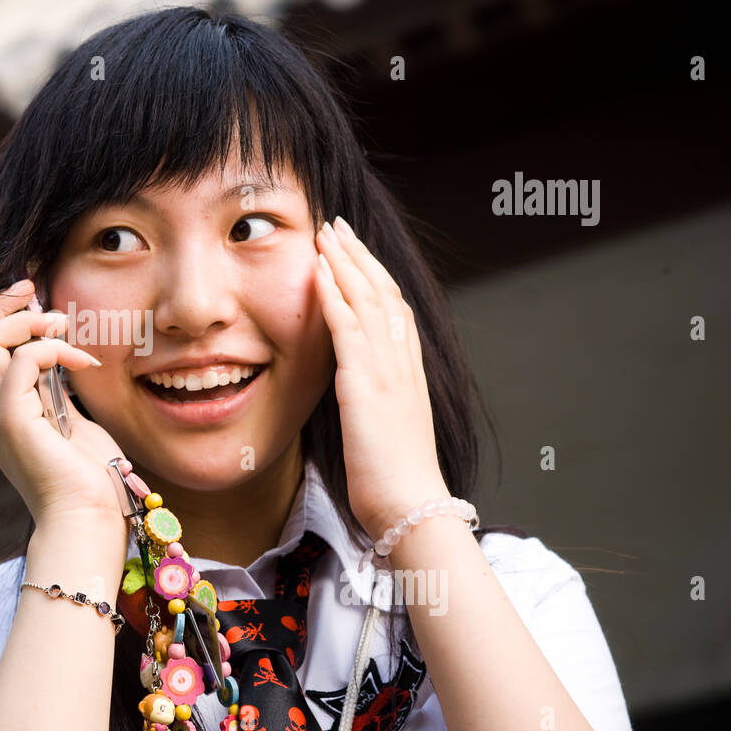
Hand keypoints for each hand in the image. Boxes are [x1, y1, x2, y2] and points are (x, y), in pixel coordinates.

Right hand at [0, 279, 129, 536]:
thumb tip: (57, 348)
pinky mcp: (12, 421)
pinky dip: (52, 350)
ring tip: (59, 326)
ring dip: (22, 323)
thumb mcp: (67, 418)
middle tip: (33, 290)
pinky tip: (82, 362)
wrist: (88, 516)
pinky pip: (19, 363)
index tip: (31, 296)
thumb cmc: (86, 475)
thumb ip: (53, 386)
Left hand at [312, 216, 449, 540]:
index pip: (392, 308)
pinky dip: (334, 294)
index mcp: (408, 371)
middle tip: (337, 224)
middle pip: (382, 291)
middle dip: (359, 254)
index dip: (373, 274)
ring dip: (345, 261)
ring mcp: (387, 369)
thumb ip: (375, 399)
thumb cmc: (395, 479)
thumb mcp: (386, 427)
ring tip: (325, 231)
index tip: (355, 250)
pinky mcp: (366, 383)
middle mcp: (402, 362)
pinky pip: (349, 326)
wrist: (411, 506)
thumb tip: (355, 388)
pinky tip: (319, 271)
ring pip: (367, 298)